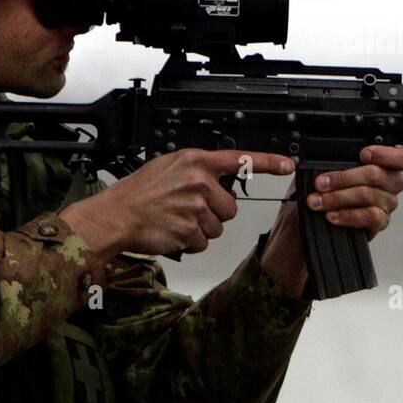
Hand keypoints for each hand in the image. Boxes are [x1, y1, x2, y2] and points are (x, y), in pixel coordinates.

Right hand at [60, 149, 294, 258]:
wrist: (115, 215)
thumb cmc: (139, 192)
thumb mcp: (170, 166)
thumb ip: (198, 170)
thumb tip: (220, 180)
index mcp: (196, 161)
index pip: (240, 159)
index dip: (268, 163)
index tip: (288, 164)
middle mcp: (199, 182)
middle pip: (230, 207)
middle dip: (213, 212)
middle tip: (187, 208)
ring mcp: (195, 207)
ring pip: (217, 227)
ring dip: (200, 228)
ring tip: (175, 218)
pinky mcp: (190, 230)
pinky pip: (203, 242)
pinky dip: (190, 242)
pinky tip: (172, 230)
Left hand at [304, 145, 402, 241]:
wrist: (334, 214)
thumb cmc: (339, 186)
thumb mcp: (340, 168)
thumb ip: (342, 161)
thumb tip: (327, 162)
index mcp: (389, 163)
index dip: (385, 154)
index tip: (363, 155)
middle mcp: (393, 182)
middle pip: (377, 175)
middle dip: (343, 178)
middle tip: (321, 183)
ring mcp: (389, 203)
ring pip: (368, 195)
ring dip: (338, 197)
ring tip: (319, 201)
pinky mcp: (381, 222)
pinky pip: (368, 217)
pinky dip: (347, 215)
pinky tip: (332, 215)